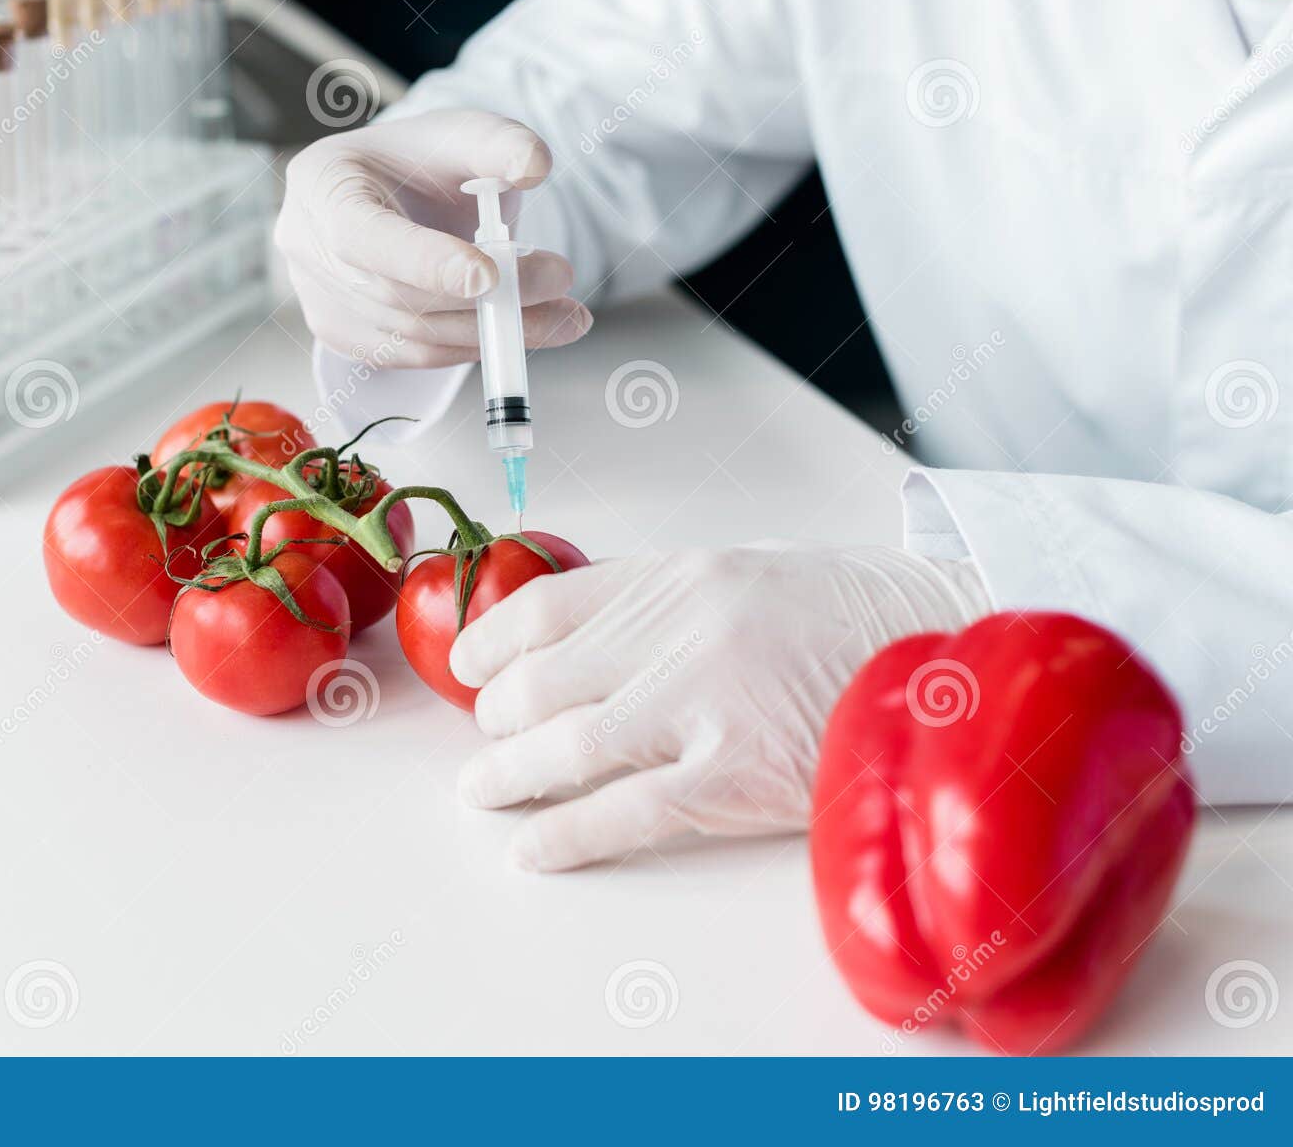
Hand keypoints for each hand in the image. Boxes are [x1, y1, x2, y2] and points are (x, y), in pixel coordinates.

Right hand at [274, 108, 592, 367]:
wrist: (399, 197)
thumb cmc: (425, 161)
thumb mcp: (464, 135)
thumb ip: (501, 143)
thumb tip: (536, 166)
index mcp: (321, 181)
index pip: (361, 233)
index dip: (423, 261)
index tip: (489, 277)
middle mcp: (307, 244)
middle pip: (396, 295)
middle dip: (485, 300)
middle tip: (560, 283)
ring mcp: (319, 298)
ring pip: (411, 336)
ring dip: (494, 333)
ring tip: (567, 316)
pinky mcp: (345, 336)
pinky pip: (415, 357)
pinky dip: (474, 347)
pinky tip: (524, 329)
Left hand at [448, 544, 993, 870]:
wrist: (954, 660)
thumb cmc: (860, 621)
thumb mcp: (756, 577)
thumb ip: (672, 604)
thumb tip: (594, 642)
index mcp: (681, 576)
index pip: (547, 603)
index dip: (491, 640)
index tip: (469, 666)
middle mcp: (680, 633)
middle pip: (544, 679)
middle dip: (498, 716)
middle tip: (488, 738)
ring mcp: (703, 704)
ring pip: (566, 746)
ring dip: (508, 775)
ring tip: (481, 792)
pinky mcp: (732, 776)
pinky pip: (621, 812)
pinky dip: (564, 834)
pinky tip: (530, 848)